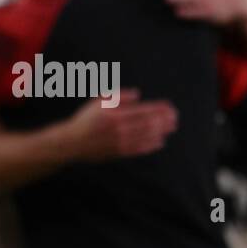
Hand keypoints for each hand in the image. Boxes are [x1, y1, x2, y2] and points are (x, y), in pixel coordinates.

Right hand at [62, 88, 176, 162]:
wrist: (71, 142)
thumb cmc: (85, 120)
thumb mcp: (98, 102)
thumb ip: (118, 96)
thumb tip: (137, 94)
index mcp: (116, 114)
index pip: (144, 111)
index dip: (159, 109)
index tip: (170, 107)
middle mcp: (120, 129)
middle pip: (149, 124)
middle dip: (164, 120)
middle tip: (175, 118)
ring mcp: (120, 142)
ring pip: (146, 136)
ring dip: (161, 132)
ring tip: (171, 128)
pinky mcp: (119, 152)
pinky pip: (139, 149)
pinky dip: (151, 145)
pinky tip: (159, 142)